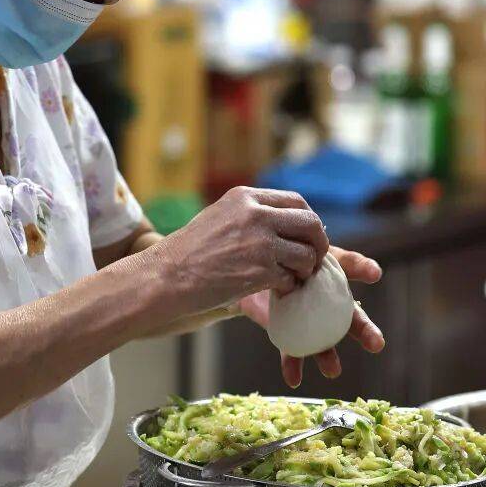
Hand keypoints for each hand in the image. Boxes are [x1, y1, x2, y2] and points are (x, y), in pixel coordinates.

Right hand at [154, 186, 328, 317]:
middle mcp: (256, 215)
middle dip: (318, 244)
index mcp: (246, 198)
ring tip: (291, 277)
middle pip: (311, 224)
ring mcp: (260, 243)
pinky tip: (274, 289)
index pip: (296, 202)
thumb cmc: (190, 251)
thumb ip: (251, 214)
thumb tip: (285, 222)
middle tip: (313, 259)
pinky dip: (288, 287)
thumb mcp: (220, 216)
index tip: (307, 237)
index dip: (308, 222)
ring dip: (304, 270)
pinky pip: (291, 278)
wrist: (167, 275)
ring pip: (307, 254)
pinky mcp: (260, 270)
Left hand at [238, 246, 384, 387]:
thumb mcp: (289, 245)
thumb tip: (306, 230)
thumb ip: (304, 242)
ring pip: (324, 340)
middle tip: (377, 343)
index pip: (351, 267)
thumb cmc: (275, 257)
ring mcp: (308, 319)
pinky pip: (291, 350)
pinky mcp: (287, 330)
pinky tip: (293, 378)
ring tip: (333, 370)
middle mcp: (326, 300)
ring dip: (328, 356)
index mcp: (329, 272)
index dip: (363, 269)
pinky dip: (292, 364)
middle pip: (349, 316)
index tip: (373, 272)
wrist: (247, 272)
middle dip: (365, 331)